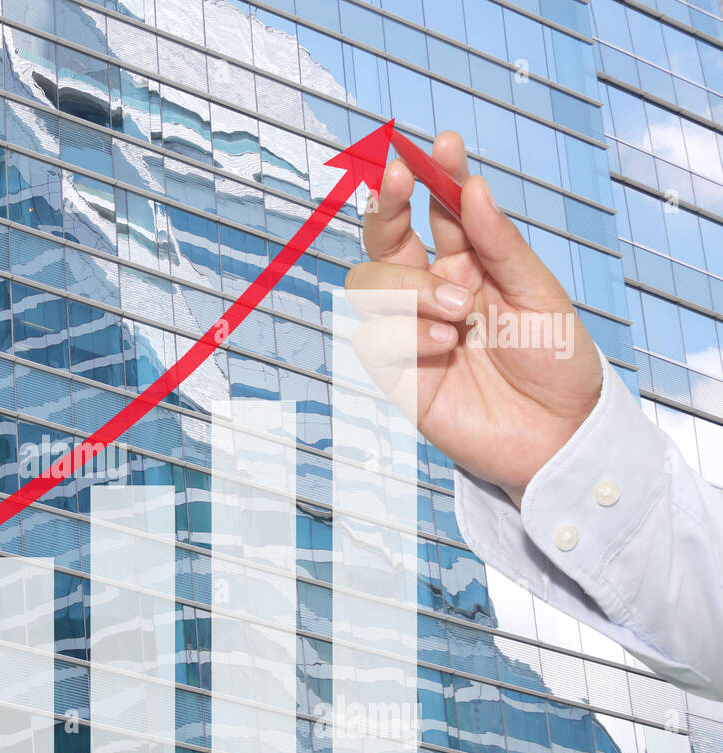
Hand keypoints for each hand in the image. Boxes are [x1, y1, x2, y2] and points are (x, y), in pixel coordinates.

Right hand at [344, 131, 603, 505]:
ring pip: (369, 283)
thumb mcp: (541, 296)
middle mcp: (432, 289)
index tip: (438, 142)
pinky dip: (408, 335)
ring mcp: (409, 329)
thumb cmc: (556, 365)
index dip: (435, 173)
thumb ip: (499, 246)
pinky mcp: (395, 371)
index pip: (440, 208)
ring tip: (458, 313)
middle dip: (385, 203)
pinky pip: (375, 337)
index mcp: (470, 264)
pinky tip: (444, 347)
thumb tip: (472, 189)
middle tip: (397, 177)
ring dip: (410, 288)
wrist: (557, 437)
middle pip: (384, 237)